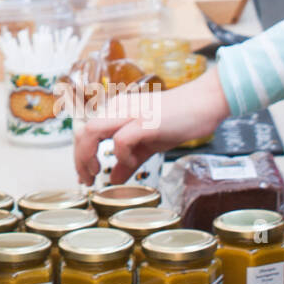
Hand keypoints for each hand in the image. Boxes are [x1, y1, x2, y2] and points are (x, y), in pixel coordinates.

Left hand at [74, 66, 227, 184]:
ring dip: (88, 156)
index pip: (85, 131)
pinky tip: (131, 163)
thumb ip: (129, 161)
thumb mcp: (147, 144)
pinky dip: (121, 155)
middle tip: (86, 179)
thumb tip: (115, 179)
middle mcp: (118, 108)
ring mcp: (130, 113)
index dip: (79, 154)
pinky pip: (121, 140)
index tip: (84, 175)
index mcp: (116, 110)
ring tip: (96, 173)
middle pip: (82, 132)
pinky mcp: (144, 121)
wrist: (204, 103)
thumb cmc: (177, 120)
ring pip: (92, 131)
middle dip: (79, 159)